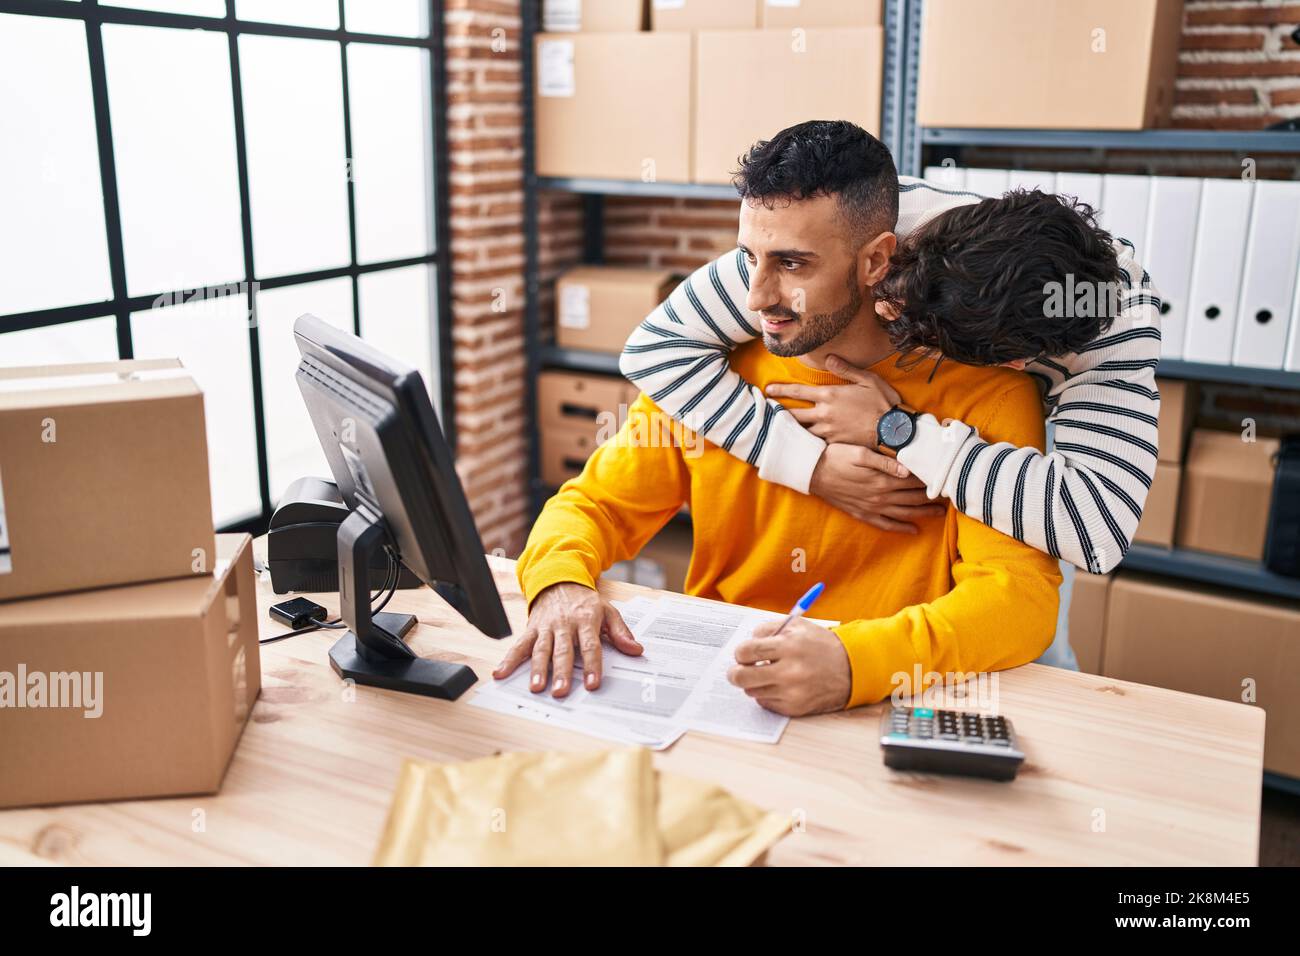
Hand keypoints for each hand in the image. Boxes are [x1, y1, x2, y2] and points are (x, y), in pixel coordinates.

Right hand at [492, 582, 642, 696]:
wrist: (559, 579)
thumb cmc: (585, 601)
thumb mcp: (608, 611)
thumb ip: (620, 632)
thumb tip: (636, 650)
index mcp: (586, 620)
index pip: (590, 646)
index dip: (591, 665)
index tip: (592, 684)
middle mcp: (564, 624)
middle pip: (563, 651)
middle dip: (561, 672)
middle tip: (561, 691)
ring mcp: (545, 627)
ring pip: (541, 650)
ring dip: (537, 669)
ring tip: (536, 687)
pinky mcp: (531, 629)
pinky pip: (519, 645)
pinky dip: (509, 659)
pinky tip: (500, 673)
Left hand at [727, 617, 851, 715]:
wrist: (852, 668)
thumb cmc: (820, 645)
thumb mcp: (797, 626)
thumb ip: (768, 629)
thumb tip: (744, 643)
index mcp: (789, 646)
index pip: (746, 652)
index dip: (739, 653)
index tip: (742, 654)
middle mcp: (790, 671)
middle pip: (743, 677)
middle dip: (735, 674)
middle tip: (737, 672)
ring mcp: (792, 693)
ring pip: (752, 691)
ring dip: (755, 683)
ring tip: (768, 675)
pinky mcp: (795, 708)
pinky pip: (766, 703)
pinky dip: (768, 694)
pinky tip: (780, 686)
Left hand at [764, 355, 901, 446]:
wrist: (894, 430)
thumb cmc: (883, 402)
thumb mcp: (867, 379)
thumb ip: (846, 369)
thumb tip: (828, 358)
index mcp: (829, 395)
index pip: (797, 391)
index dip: (780, 390)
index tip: (768, 389)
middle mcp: (824, 413)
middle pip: (792, 413)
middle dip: (777, 412)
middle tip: (765, 412)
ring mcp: (828, 431)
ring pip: (800, 430)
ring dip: (789, 429)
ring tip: (777, 428)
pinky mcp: (834, 444)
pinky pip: (814, 443)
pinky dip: (804, 442)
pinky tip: (797, 443)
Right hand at [810, 443, 946, 533]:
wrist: (812, 473)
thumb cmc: (836, 457)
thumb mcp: (860, 452)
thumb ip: (885, 461)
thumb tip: (907, 469)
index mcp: (883, 479)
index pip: (914, 480)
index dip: (931, 480)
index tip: (945, 478)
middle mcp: (880, 496)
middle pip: (914, 498)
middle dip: (933, 497)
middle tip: (949, 495)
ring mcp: (872, 508)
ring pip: (905, 513)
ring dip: (924, 513)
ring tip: (940, 513)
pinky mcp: (863, 514)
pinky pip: (887, 525)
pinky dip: (902, 528)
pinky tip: (914, 530)